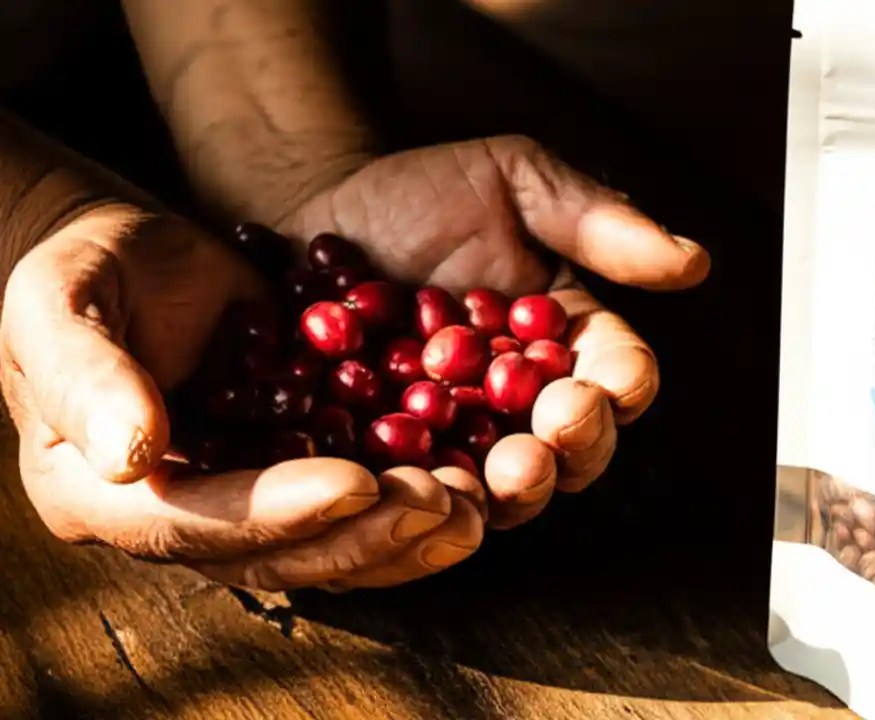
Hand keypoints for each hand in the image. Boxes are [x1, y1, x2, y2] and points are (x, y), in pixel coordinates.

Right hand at [0, 203, 481, 590]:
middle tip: (447, 506)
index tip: (357, 483)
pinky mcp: (300, 473)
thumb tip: (131, 457)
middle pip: (281, 554)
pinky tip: (479, 473)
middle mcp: (182, 520)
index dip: (280, 511)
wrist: (142, 256)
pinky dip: (420, 492)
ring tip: (478, 504)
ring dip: (409, 533)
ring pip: (334, 543)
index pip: (198, 524)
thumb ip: (86, 377)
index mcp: (105, 497)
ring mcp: (247, 504)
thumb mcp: (60, 303)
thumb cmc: (84, 267)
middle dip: (368, 535)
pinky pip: (364, 501)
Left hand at [278, 135, 710, 531]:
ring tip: (490, 478)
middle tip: (546, 441)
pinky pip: (416, 498)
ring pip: (504, 489)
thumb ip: (596, 219)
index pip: (619, 374)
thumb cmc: (417, 193)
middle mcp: (525, 402)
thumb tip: (692, 260)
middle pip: (572, 448)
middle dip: (568, 451)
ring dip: (507, 491)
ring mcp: (460, 442)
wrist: (306, 215)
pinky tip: (410, 492)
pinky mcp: (393, 468)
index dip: (622, 386)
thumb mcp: (512, 180)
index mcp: (568, 341)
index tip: (605, 386)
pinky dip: (421, 501)